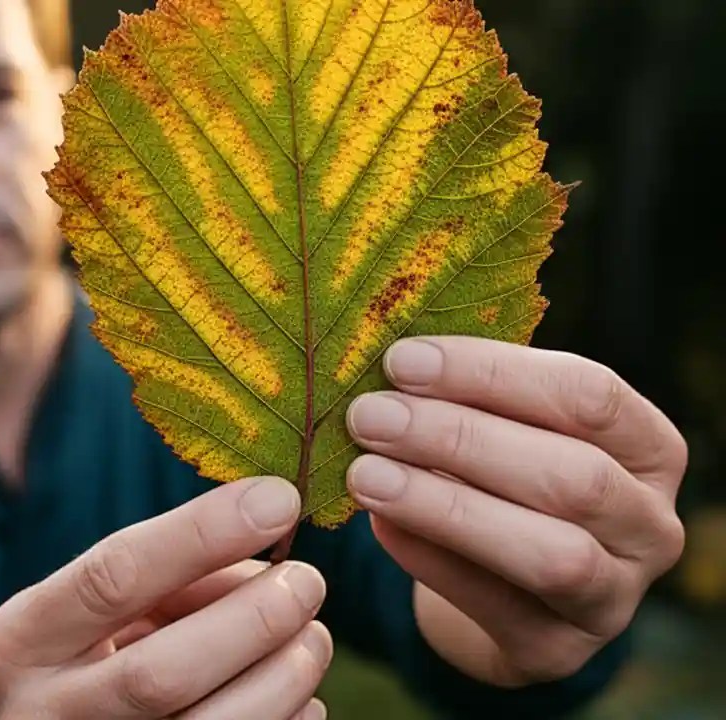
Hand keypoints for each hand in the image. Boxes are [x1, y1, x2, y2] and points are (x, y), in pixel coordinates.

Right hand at [0, 478, 330, 719]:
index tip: (277, 499)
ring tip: (312, 638)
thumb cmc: (88, 651)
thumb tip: (270, 572)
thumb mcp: (99, 605)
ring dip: (281, 677)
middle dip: (251, 621)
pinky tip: (298, 693)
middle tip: (307, 581)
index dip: (200, 534)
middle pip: (160, 674)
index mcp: (17, 643)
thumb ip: (170, 576)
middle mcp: (40, 716)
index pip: (110, 578)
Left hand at [345, 337, 687, 687]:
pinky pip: (495, 606)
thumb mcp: (500, 428)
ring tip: (364, 474)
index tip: (403, 360)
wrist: (496, 589)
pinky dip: (430, 560)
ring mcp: (614, 597)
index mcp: (648, 446)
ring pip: (551, 553)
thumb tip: (387, 361)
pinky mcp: (558, 651)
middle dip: (460, 439)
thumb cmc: (497, 479)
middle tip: (370, 416)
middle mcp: (650, 523)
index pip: (589, 394)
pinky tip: (378, 524)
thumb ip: (467, 395)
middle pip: (573, 476)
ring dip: (447, 507)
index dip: (492, 373)